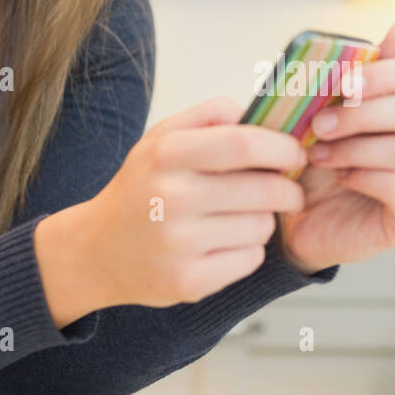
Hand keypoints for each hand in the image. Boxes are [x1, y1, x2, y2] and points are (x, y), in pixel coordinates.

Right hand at [78, 96, 307, 307]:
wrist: (97, 251)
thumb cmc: (142, 188)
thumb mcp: (161, 139)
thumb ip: (210, 117)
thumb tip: (260, 113)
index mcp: (166, 154)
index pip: (244, 144)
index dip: (282, 148)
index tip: (296, 153)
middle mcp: (170, 198)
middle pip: (264, 189)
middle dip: (289, 190)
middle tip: (289, 191)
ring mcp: (178, 244)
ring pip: (261, 226)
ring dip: (264, 220)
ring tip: (241, 217)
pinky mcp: (188, 281)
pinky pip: (250, 259)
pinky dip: (249, 250)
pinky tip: (225, 243)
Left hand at [276, 22, 394, 273]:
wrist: (297, 219)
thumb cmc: (316, 162)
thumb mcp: (329, 112)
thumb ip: (360, 75)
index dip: (381, 74)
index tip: (340, 83)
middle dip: (360, 114)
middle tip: (318, 124)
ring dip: (354, 148)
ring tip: (318, 155)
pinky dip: (364, 177)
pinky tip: (341, 178)